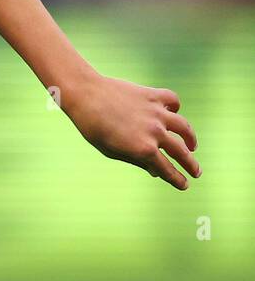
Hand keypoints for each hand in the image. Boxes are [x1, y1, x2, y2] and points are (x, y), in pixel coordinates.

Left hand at [62, 74, 200, 189]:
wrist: (85, 95)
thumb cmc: (92, 126)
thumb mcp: (111, 151)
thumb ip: (136, 161)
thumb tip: (156, 171)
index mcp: (143, 150)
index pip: (167, 170)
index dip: (178, 180)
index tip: (184, 185)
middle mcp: (154, 132)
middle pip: (181, 152)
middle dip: (191, 165)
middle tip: (196, 172)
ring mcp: (156, 113)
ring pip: (183, 127)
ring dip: (191, 138)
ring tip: (192, 145)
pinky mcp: (153, 95)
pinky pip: (173, 100)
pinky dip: (175, 106)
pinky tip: (172, 112)